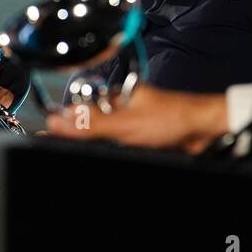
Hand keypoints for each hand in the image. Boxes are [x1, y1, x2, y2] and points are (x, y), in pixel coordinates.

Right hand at [44, 84, 228, 152]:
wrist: (205, 133)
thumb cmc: (173, 118)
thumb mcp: (125, 124)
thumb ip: (90, 125)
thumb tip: (56, 121)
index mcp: (117, 97)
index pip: (80, 109)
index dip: (63, 122)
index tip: (46, 135)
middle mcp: (123, 109)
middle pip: (91, 127)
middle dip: (81, 138)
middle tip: (66, 146)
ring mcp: (133, 127)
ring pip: (104, 140)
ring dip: (97, 146)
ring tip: (90, 149)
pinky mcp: (142, 142)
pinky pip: (118, 148)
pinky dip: (112, 152)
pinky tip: (111, 154)